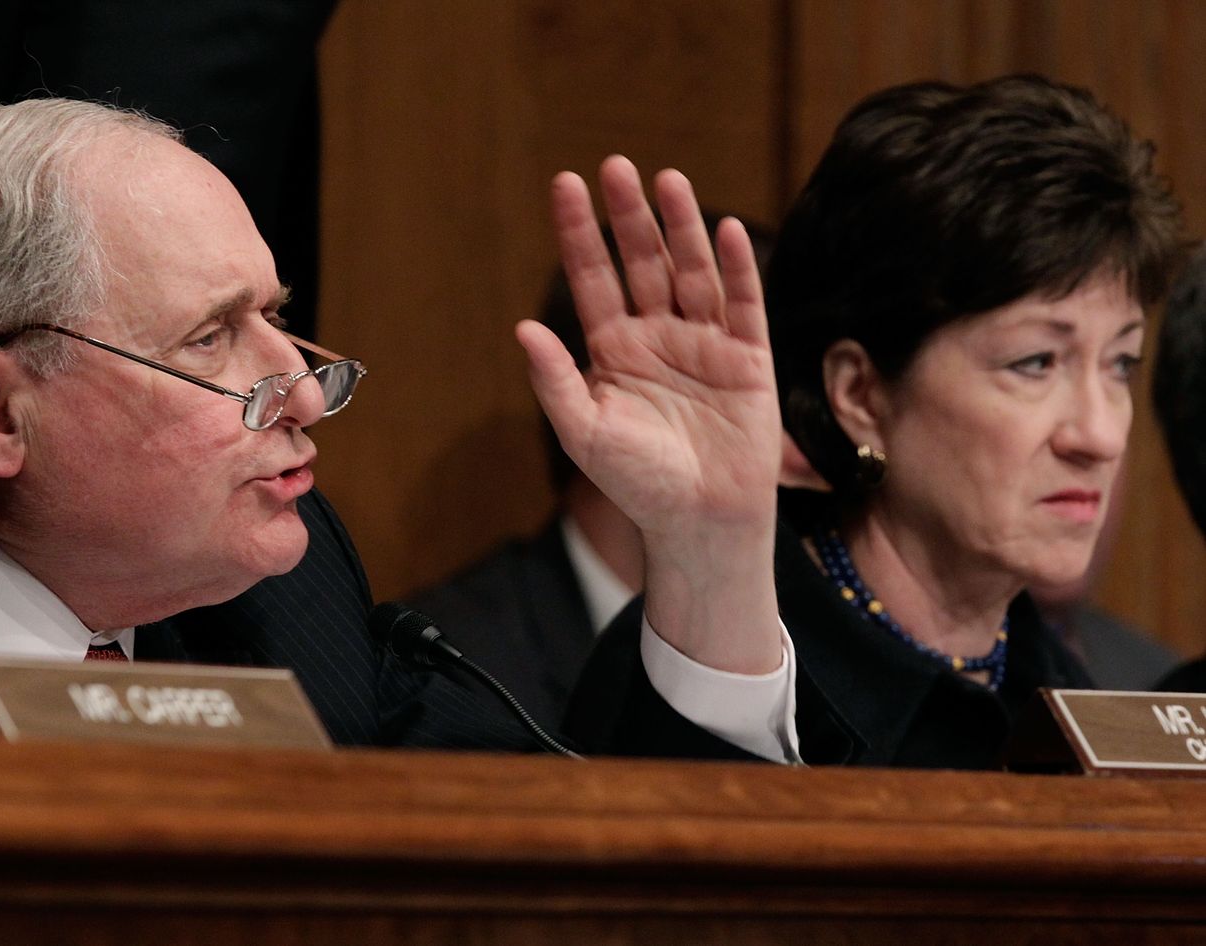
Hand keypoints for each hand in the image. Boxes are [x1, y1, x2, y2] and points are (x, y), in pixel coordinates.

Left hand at [516, 155, 781, 671]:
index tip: (566, 185)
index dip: (580, 233)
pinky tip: (727, 230)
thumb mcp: (584, 432)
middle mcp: (658, 337)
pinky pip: (744, 304)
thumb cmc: (637, 482)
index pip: (593, 278)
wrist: (700, 521)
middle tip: (615, 166)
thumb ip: (555, 381)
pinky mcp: (748, 358)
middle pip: (643, 262)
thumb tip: (522, 327)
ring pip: (692, 272)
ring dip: (681, 227)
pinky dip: (737, 268)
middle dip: (629, 216)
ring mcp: (705, 343)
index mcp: (613, 350)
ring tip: (667, 181)